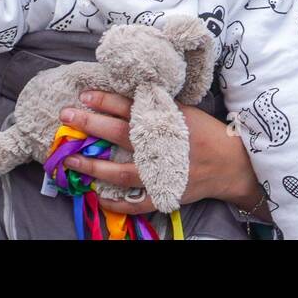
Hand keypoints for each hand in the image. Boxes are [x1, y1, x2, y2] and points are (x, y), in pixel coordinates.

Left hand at [63, 90, 263, 218]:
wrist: (231, 164)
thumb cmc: (207, 133)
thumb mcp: (186, 111)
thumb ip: (159, 106)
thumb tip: (127, 96)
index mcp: (167, 121)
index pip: (132, 108)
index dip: (106, 100)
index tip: (84, 95)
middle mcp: (162, 146)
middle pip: (119, 134)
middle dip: (91, 124)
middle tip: (66, 116)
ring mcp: (162, 173)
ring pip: (121, 172)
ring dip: (93, 166)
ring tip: (70, 160)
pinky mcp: (164, 194)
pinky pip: (134, 203)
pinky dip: (115, 203)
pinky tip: (95, 197)